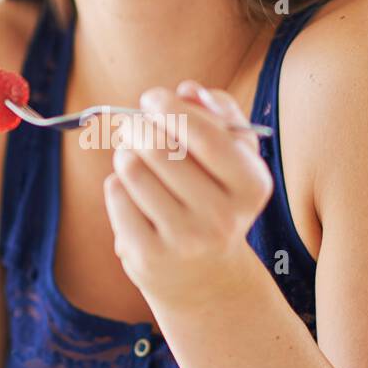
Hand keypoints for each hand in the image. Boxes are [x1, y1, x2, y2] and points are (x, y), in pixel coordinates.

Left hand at [102, 80, 272, 308]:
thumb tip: (188, 91)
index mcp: (251, 186)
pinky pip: (117, 195)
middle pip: (160, 148)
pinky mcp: (148, 256)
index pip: (208, 136)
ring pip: (132, 169)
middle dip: (138, 125)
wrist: (204, 276)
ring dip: (125, 152)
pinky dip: (117, 183)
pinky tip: (132, 191)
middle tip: (133, 125)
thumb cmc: (217, 196)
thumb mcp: (234, 156)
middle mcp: (223, 217)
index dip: (171, 108)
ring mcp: (184, 241)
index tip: (152, 99)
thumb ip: (219, 113)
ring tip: (132, 155)